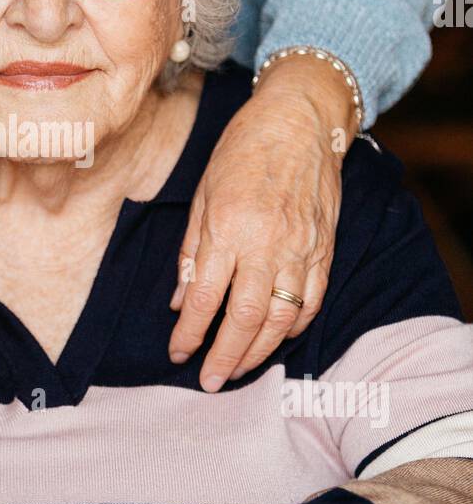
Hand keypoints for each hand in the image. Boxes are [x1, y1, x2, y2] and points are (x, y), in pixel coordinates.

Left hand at [168, 56, 357, 389]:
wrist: (302, 121)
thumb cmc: (244, 150)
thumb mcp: (203, 193)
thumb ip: (193, 251)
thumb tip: (181, 301)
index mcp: (228, 228)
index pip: (205, 298)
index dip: (190, 333)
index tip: (179, 353)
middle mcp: (266, 244)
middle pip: (244, 318)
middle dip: (224, 356)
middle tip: (210, 381)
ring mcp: (300, 250)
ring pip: (280, 318)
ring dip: (258, 352)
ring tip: (238, 369)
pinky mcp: (324, 250)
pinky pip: (311, 301)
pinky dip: (293, 327)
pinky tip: (275, 338)